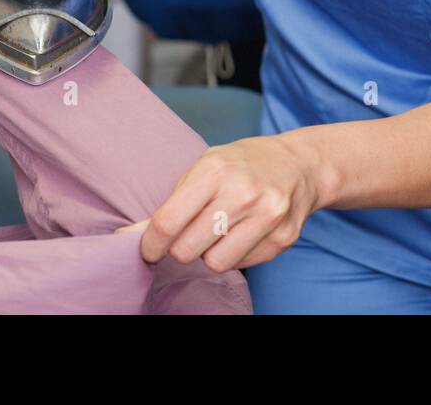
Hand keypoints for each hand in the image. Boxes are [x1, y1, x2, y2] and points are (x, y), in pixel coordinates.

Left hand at [115, 134, 324, 272]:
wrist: (301, 164)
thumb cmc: (242, 165)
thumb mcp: (205, 168)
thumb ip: (171, 203)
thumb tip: (128, 236)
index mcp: (216, 169)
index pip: (168, 222)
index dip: (150, 244)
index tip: (147, 250)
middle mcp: (244, 192)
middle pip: (188, 250)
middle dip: (181, 248)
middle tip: (190, 234)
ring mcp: (267, 216)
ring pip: (215, 263)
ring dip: (210, 253)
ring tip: (220, 231)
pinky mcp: (284, 239)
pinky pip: (242, 265)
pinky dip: (236, 254)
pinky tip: (244, 232)